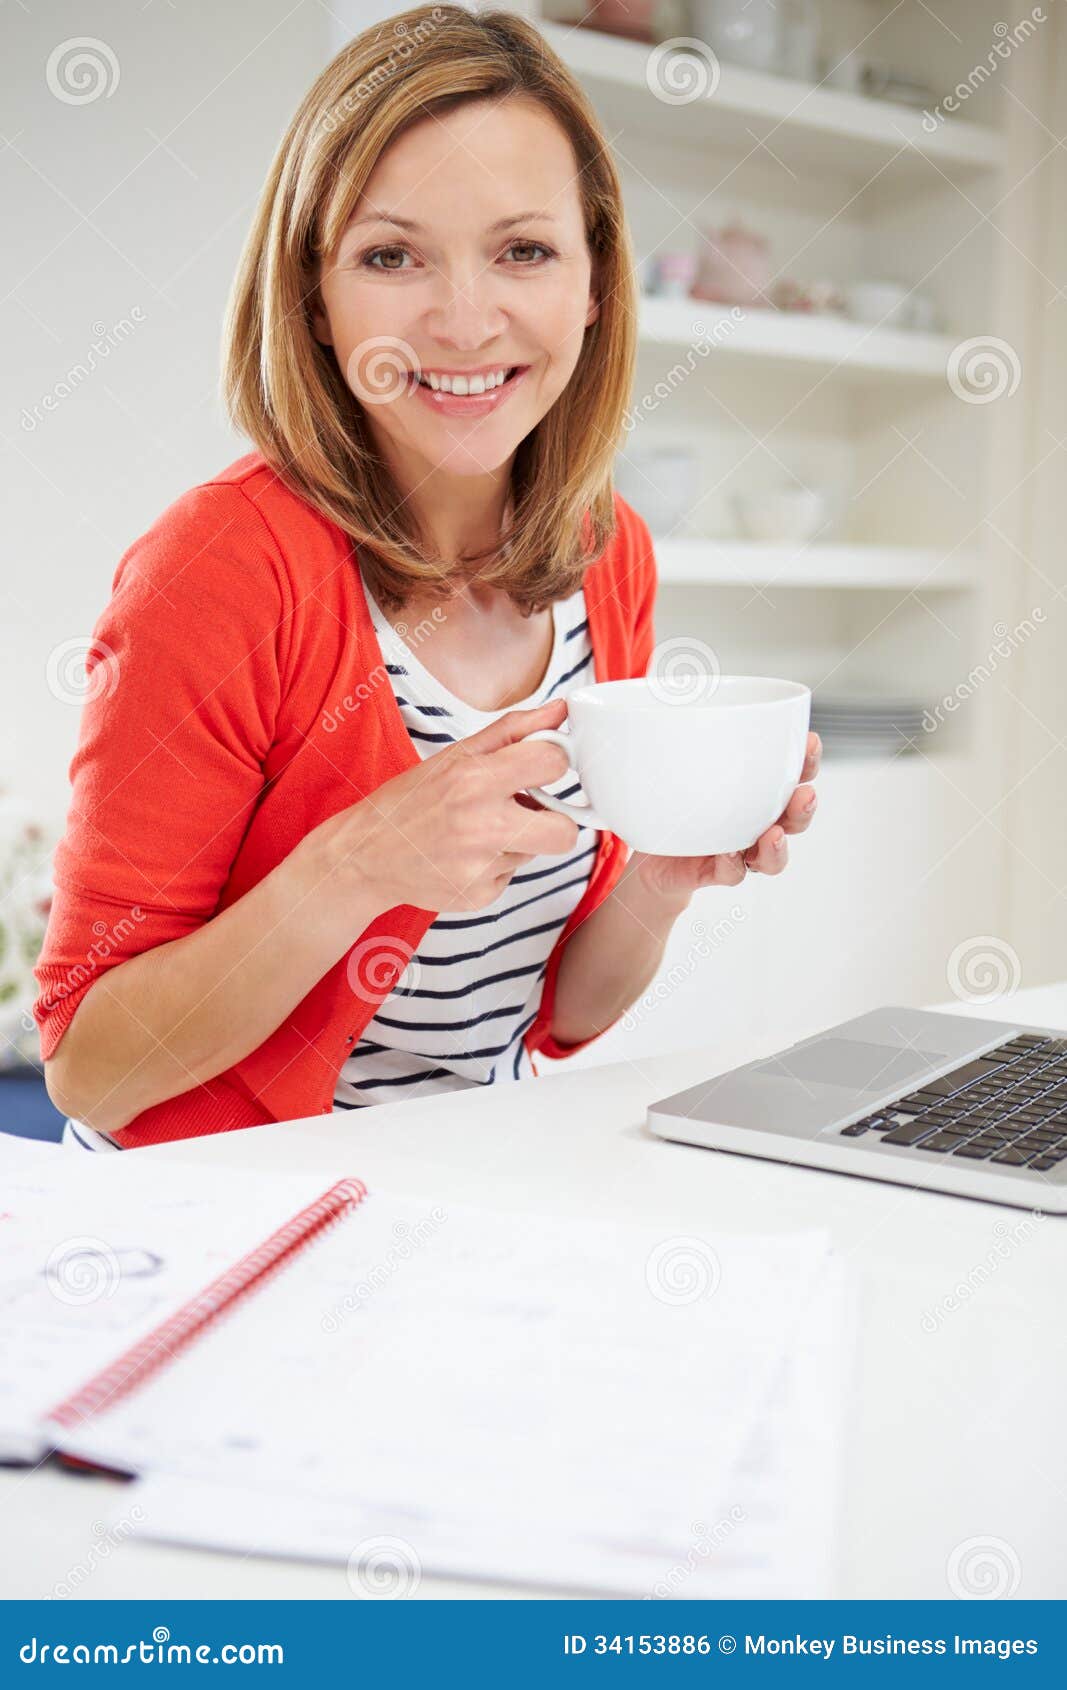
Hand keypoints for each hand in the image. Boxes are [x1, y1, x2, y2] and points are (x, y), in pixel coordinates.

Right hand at [313, 699, 579, 913]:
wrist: (365, 855)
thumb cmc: (411, 801)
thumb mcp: (456, 755)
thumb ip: (513, 731)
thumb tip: (560, 712)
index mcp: (473, 780)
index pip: (553, 763)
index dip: (555, 762)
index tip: (543, 766)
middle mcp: (480, 826)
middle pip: (565, 832)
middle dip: (556, 821)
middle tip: (530, 811)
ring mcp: (480, 868)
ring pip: (537, 852)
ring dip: (519, 840)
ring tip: (481, 831)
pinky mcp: (480, 896)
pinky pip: (513, 875)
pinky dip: (497, 865)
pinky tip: (468, 856)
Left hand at [629, 731, 821, 907]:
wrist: (650, 851)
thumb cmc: (674, 799)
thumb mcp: (677, 760)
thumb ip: (681, 732)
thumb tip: (672, 686)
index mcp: (758, 790)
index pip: (793, 773)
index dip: (807, 760)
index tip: (810, 741)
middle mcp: (756, 821)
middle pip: (794, 817)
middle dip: (804, 806)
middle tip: (805, 794)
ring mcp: (739, 850)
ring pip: (772, 856)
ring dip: (779, 846)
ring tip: (774, 835)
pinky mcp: (713, 872)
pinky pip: (731, 873)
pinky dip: (733, 865)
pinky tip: (730, 855)